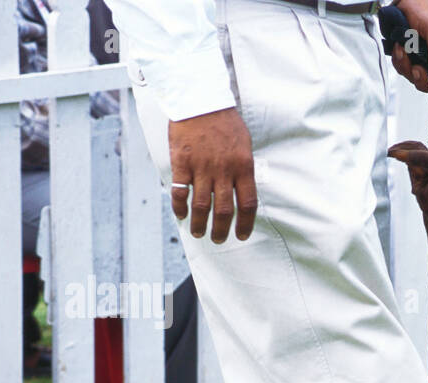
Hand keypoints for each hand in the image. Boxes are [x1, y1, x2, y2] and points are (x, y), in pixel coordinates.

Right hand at [168, 107, 257, 242]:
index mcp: (243, 166)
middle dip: (221, 230)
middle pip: (224, 210)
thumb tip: (243, 191)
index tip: (242, 235)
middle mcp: (224, 170)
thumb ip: (243, 169)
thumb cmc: (224, 121)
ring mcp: (202, 167)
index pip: (248, 204)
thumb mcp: (244, 144)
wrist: (199, 99)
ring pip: (201, 205)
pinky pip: (180, 191)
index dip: (245, 224)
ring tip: (199, 233)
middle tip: (218, 240)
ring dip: (200, 223)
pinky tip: (180, 215)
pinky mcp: (182, 162)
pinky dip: (180, 207)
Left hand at [391, 0, 427, 100]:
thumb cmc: (421, 6)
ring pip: (417, 78)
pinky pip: (404, 70)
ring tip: (403, 49)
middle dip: (422, 78)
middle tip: (415, 67)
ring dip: (407, 67)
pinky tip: (399, 47)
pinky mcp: (410, 58)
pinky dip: (400, 61)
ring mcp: (424, 59)